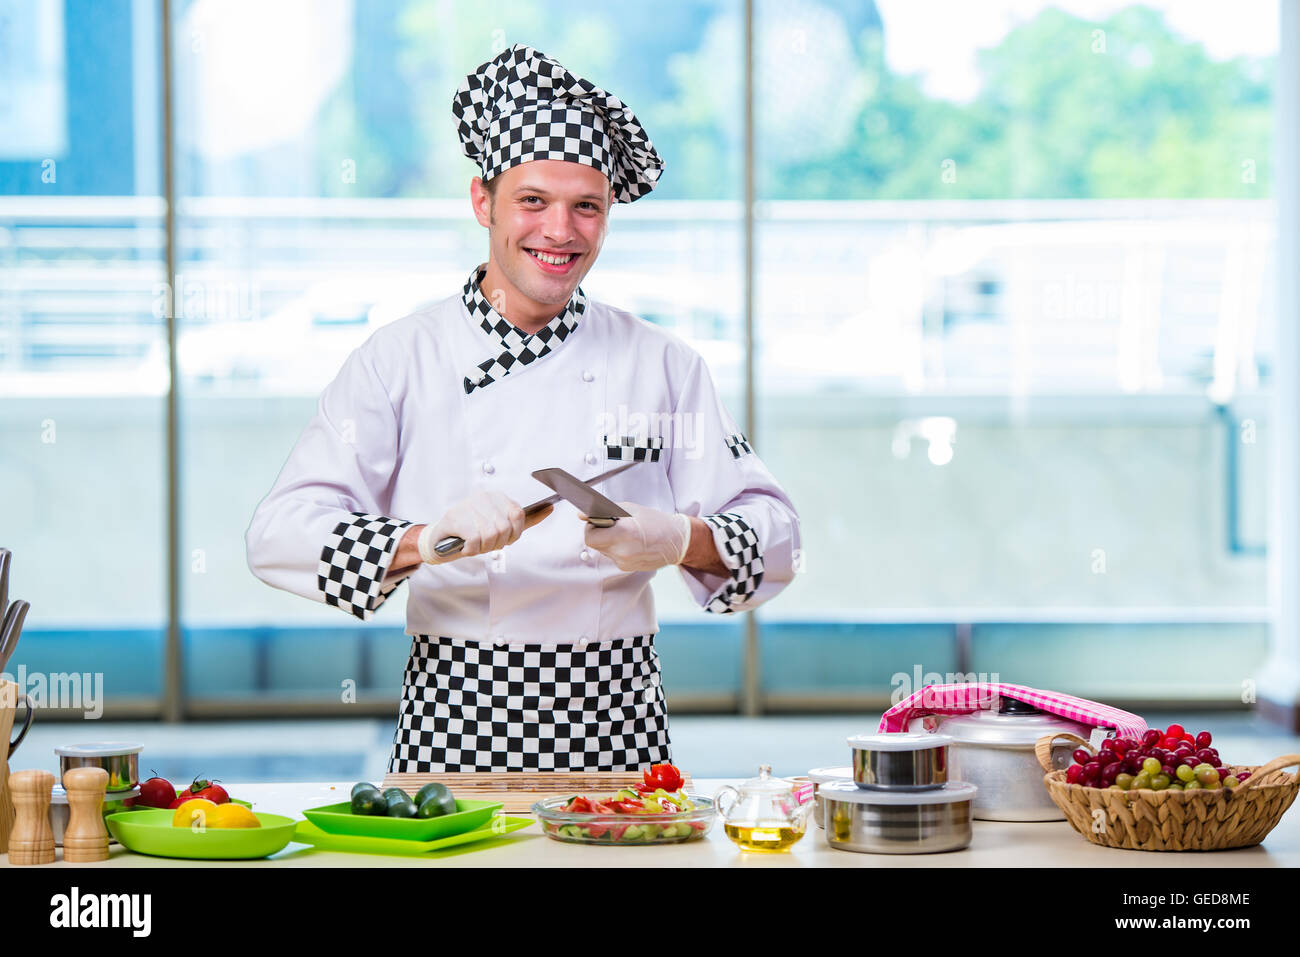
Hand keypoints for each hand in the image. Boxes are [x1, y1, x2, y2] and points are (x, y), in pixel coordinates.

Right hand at [418, 490, 552, 563]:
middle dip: (496, 543)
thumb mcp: (501, 525)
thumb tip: (550, 509)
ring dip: (482, 548)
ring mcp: (467, 506)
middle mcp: (483, 497)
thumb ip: (525, 520)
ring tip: (474, 544)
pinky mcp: (455, 518)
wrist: (441, 541)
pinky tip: (465, 546)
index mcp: (497, 497)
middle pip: (505, 528)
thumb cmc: (473, 533)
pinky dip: (471, 549)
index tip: (504, 539)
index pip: (518, 515)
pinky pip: (475, 540)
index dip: (514, 534)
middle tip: (484, 544)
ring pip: (490, 535)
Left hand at [578, 502, 690, 571]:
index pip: (590, 537)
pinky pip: (613, 556)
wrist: (677, 541)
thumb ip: (605, 511)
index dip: (591, 527)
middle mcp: (622, 551)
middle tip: (610, 525)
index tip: (597, 520)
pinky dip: (616, 548)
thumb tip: (582, 515)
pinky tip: (630, 542)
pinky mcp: (627, 567)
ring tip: (624, 533)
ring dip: (607, 540)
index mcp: (624, 534)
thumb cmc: (657, 522)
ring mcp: (624, 562)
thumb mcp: (631, 509)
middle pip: (594, 544)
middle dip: (598, 533)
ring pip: (603, 550)